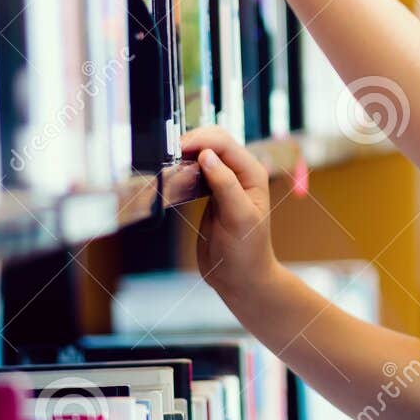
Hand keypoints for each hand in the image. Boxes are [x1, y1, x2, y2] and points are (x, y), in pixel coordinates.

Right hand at [183, 127, 280, 301]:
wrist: (240, 278)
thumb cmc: (246, 251)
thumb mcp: (239, 218)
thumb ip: (225, 185)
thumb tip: (207, 155)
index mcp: (251, 174)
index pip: (225, 144)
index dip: (201, 140)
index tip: (177, 148)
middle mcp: (239, 174)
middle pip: (213, 144)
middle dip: (191, 143)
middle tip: (168, 154)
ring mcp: (224, 183)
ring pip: (203, 156)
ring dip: (185, 155)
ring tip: (167, 161)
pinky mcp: (210, 194)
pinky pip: (195, 173)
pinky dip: (183, 170)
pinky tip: (172, 174)